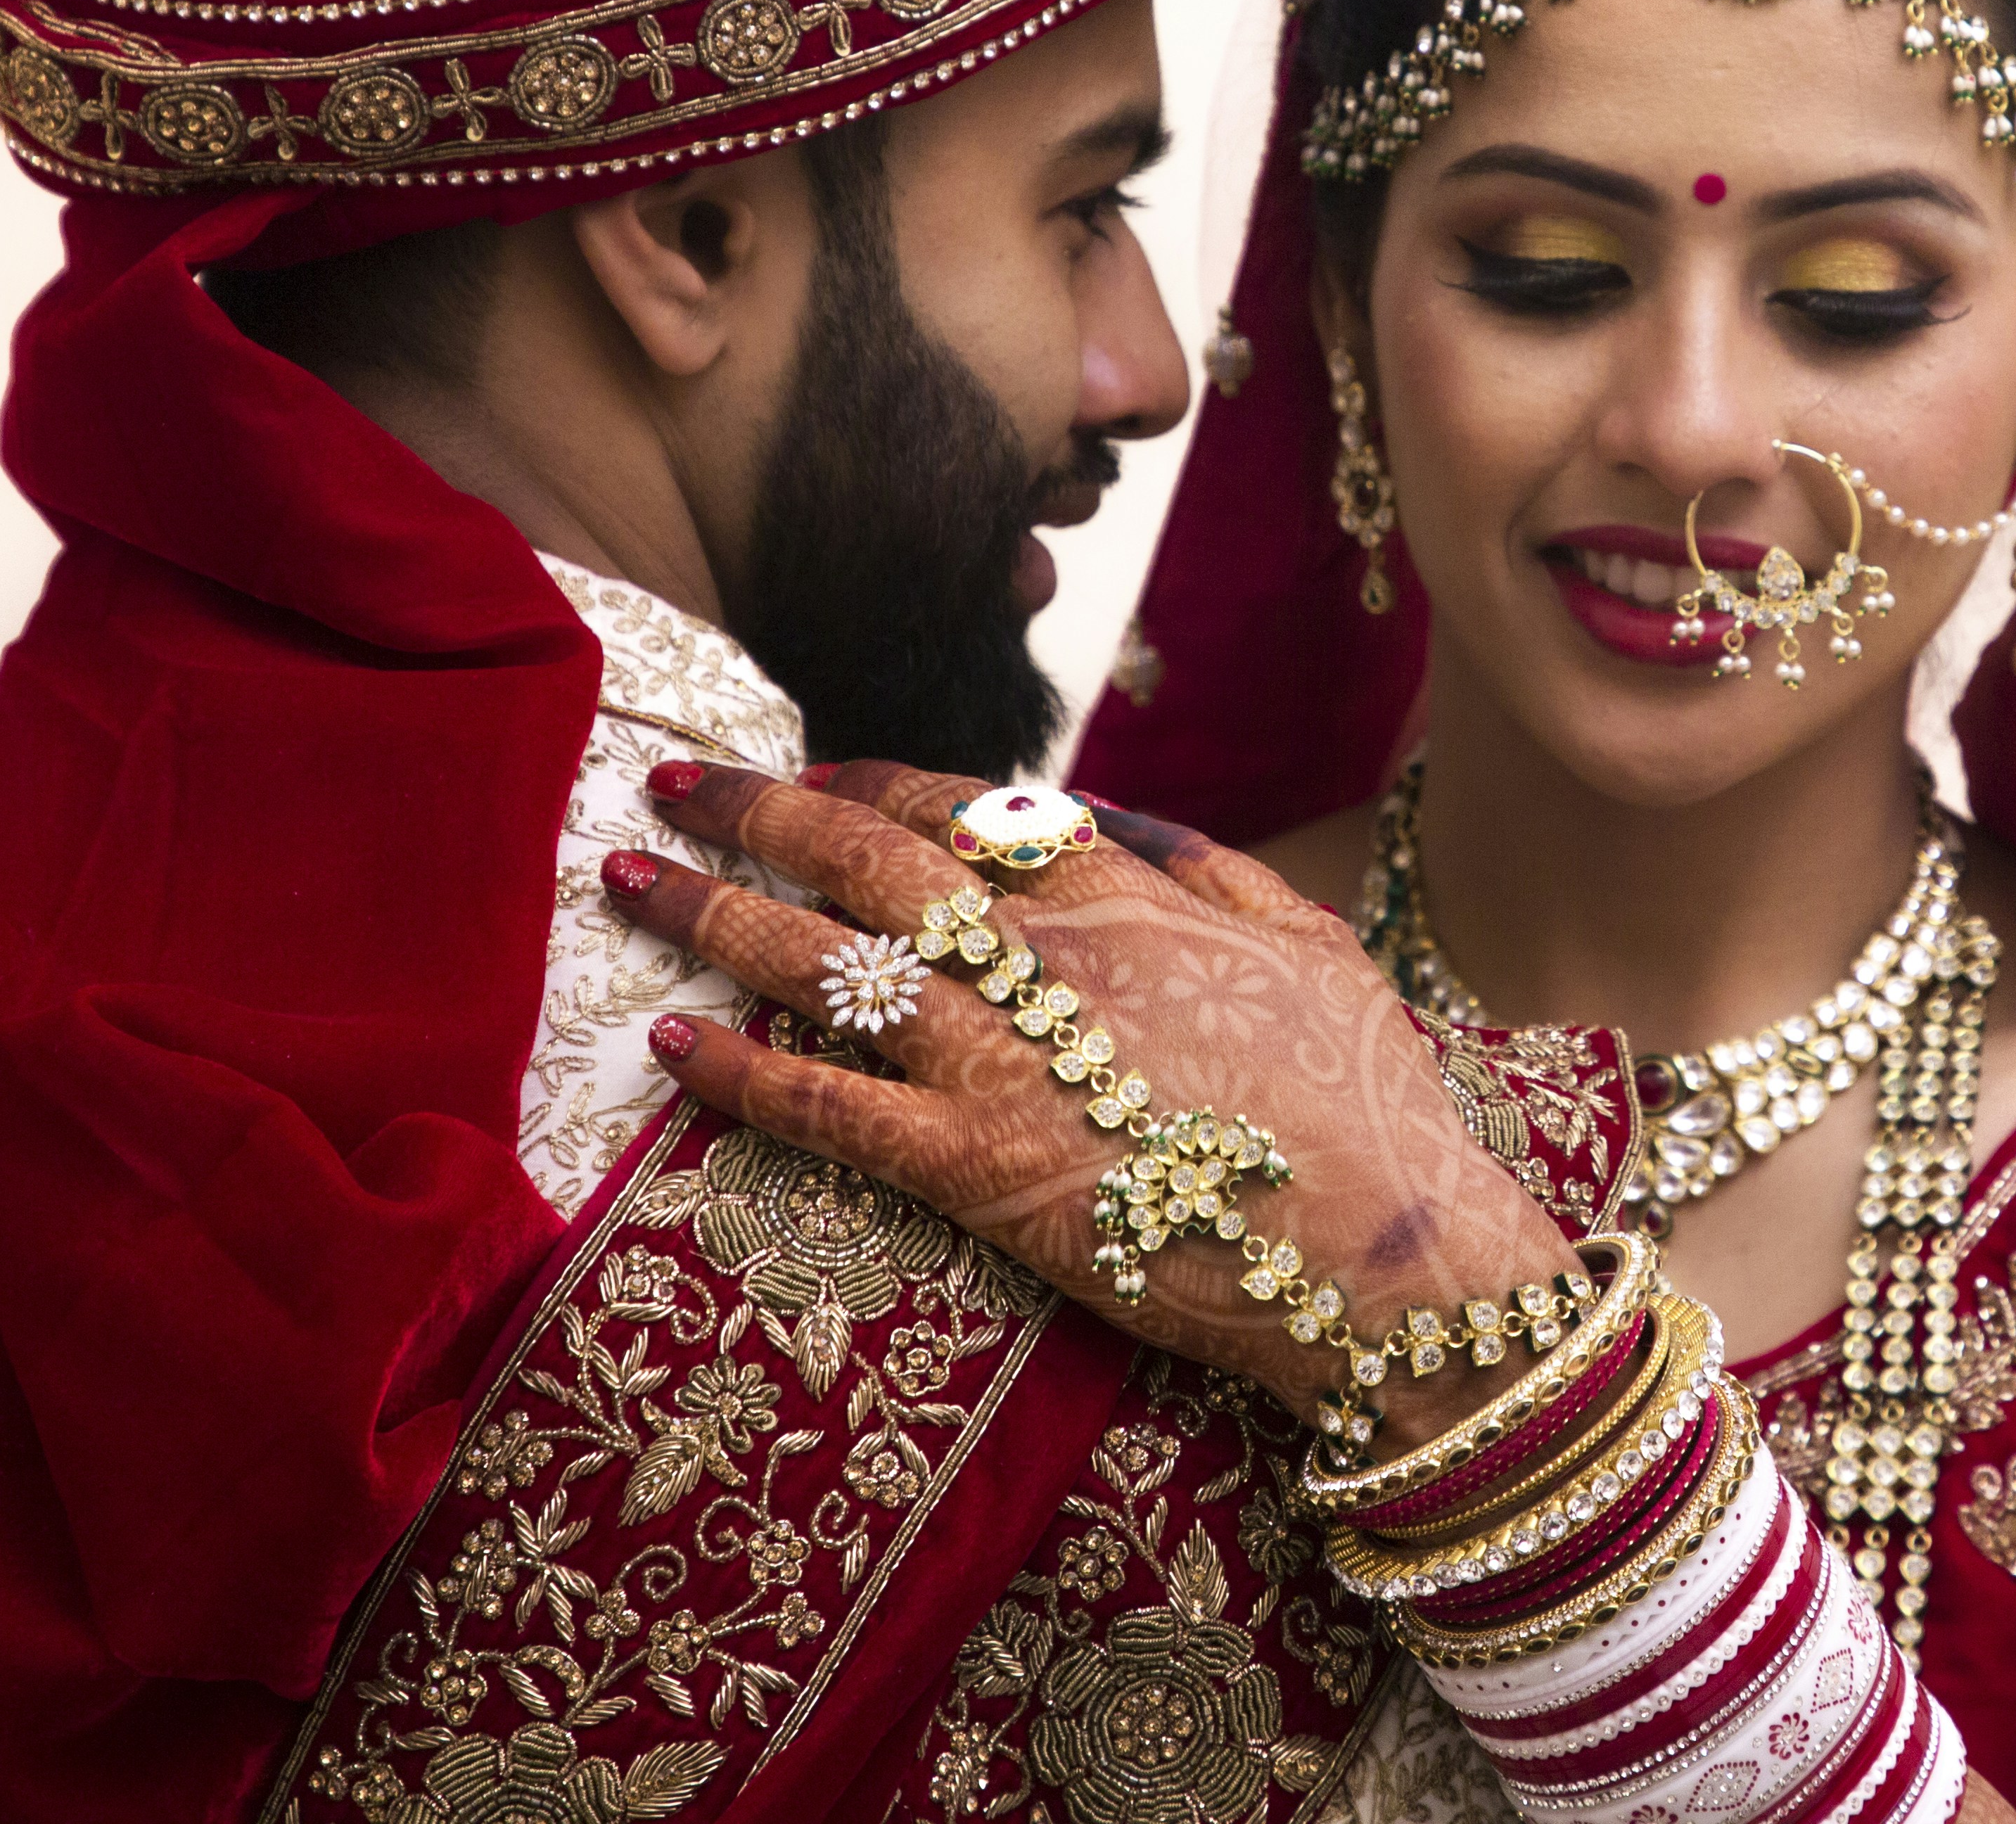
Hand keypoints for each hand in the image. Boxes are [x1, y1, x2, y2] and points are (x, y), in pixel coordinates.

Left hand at [606, 761, 1583, 1453]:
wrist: (1384, 1250)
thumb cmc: (1366, 1105)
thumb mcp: (1316, 947)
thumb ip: (1213, 870)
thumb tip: (1120, 817)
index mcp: (1127, 897)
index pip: (967, 807)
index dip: (874, 778)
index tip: (811, 766)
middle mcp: (1044, 959)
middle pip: (870, 857)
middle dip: (759, 811)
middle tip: (676, 783)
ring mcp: (1000, 1062)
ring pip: (824, 963)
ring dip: (714, 912)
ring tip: (631, 878)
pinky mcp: (974, 1169)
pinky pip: (827, 1109)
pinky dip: (740, 1073)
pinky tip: (671, 1044)